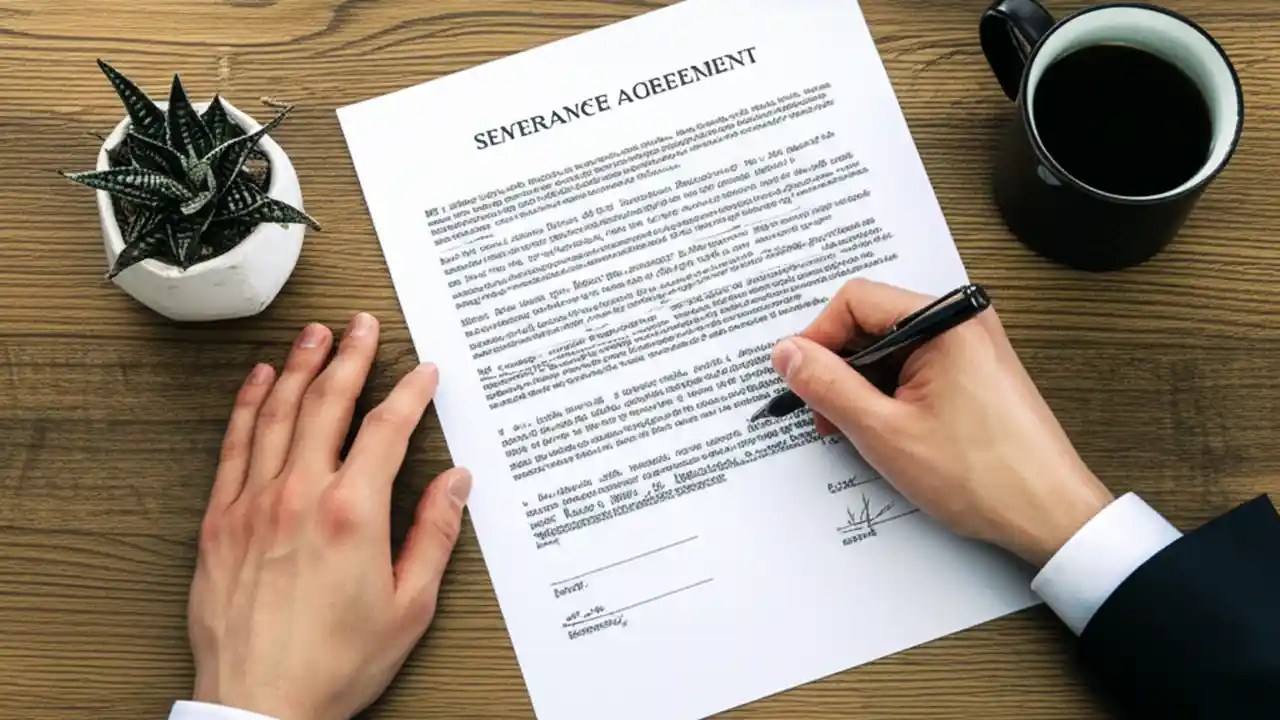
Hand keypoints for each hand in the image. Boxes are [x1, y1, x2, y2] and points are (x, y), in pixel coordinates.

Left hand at [188, 313, 470, 719]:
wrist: (260, 705)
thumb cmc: (336, 664)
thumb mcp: (410, 606)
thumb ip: (434, 534)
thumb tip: (456, 482)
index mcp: (353, 514)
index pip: (387, 430)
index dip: (409, 392)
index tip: (422, 371)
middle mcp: (300, 496)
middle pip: (328, 404)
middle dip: (350, 356)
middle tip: (362, 325)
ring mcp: (254, 504)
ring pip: (278, 413)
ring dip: (298, 366)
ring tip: (314, 333)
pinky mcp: (220, 522)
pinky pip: (234, 446)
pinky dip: (248, 406)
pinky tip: (259, 381)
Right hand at [772, 280, 1112, 565]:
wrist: (1050, 514)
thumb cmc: (982, 477)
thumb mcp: (883, 432)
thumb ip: (827, 385)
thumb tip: (787, 354)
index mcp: (945, 320)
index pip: (855, 300)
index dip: (817, 339)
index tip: (798, 378)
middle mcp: (963, 320)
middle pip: (873, 320)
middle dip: (838, 366)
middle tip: (823, 414)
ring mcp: (972, 345)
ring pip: (891, 346)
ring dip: (862, 384)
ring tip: (854, 430)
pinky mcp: (976, 369)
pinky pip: (916, 364)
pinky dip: (889, 392)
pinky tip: (883, 429)